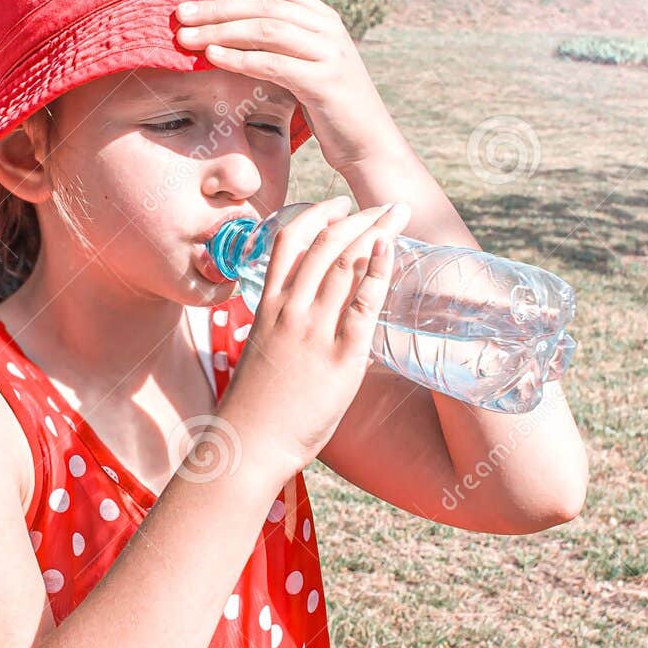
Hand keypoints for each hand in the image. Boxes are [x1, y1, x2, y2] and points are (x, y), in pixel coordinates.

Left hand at [175, 0, 402, 171]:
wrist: (369, 144)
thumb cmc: (335, 104)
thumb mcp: (319, 57)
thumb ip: (303, 26)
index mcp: (325, 18)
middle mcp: (329, 29)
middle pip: (265, 5)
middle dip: (218, 6)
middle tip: (181, 13)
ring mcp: (329, 54)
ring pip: (266, 30)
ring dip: (221, 30)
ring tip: (186, 37)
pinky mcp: (324, 82)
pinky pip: (274, 63)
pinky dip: (239, 58)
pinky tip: (212, 57)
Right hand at [218, 195, 411, 476]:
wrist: (252, 443)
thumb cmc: (258, 407)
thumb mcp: (264, 353)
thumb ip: (289, 329)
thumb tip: (321, 323)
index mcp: (268, 306)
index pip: (289, 241)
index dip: (316, 215)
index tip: (339, 205)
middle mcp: (290, 310)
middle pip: (325, 245)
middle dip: (358, 217)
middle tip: (384, 206)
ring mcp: (314, 331)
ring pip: (345, 264)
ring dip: (375, 232)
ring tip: (396, 217)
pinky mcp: (340, 356)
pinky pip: (363, 304)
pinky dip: (378, 271)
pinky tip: (391, 250)